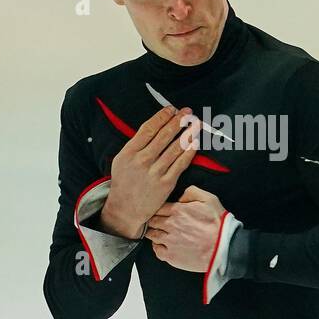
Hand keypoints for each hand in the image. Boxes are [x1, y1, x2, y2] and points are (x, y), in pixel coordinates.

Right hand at [99, 106, 199, 237]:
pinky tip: (195, 142)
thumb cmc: (125, 181)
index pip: (148, 129)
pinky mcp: (166, 184)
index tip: (171, 109)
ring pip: (175, 148)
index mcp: (129, 152)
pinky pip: (181, 164)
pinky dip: (189, 152)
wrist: (125, 209)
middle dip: (178, 121)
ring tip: (196, 124)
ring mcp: (154, 173)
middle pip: (163, 136)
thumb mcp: (122, 160)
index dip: (162, 117)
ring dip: (188, 133)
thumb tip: (156, 125)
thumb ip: (136, 144)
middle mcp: (141, 161)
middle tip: (188, 112)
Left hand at [145, 186, 226, 272]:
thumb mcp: (209, 199)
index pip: (158, 208)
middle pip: (152, 221)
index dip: (159, 210)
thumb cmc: (218, 225)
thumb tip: (180, 196)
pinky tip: (164, 245)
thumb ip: (192, 192)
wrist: (224, 248)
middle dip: (155, 221)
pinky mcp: (171, 256)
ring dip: (155, 233)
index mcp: (178, 211)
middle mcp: (170, 225)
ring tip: (162, 234)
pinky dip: (157, 247)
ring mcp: (169, 241)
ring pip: (151, 235)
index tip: (162, 213)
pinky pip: (156, 250)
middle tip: (159, 223)